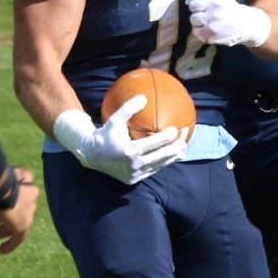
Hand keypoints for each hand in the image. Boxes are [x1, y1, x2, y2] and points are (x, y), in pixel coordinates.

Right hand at [0, 168, 37, 254]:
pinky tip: (1, 251)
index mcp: (27, 185)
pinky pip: (18, 238)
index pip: (13, 196)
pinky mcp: (23, 225)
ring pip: (10, 224)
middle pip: (10, 211)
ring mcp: (27, 213)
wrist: (2, 189)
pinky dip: (10, 244)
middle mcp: (29, 200)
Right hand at [53, 98, 187, 184]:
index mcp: (129, 151)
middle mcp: (133, 165)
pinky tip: (170, 159)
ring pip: (157, 166)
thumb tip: (144, 97)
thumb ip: (128, 108)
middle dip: (174, 148)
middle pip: (159, 157)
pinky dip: (161, 165)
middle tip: (184, 140)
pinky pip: (151, 172)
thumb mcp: (114, 120)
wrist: (92, 155)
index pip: (152, 144)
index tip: (175, 129)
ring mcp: (134, 174)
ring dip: (171, 158)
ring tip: (182, 151)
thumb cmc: (106, 134)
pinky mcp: (133, 180)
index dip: (166, 137)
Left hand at [186, 0, 270, 47]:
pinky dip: (200, 32)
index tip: (200, 2)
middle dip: (198, 10)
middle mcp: (216, 3)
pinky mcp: (212, 31)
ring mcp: (213, 17)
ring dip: (199, 22)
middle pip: (193, 5)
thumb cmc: (231, 8)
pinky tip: (208, 30)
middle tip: (206, 13)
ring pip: (193, 18)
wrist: (248, 24)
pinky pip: (196, 31)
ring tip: (208, 22)